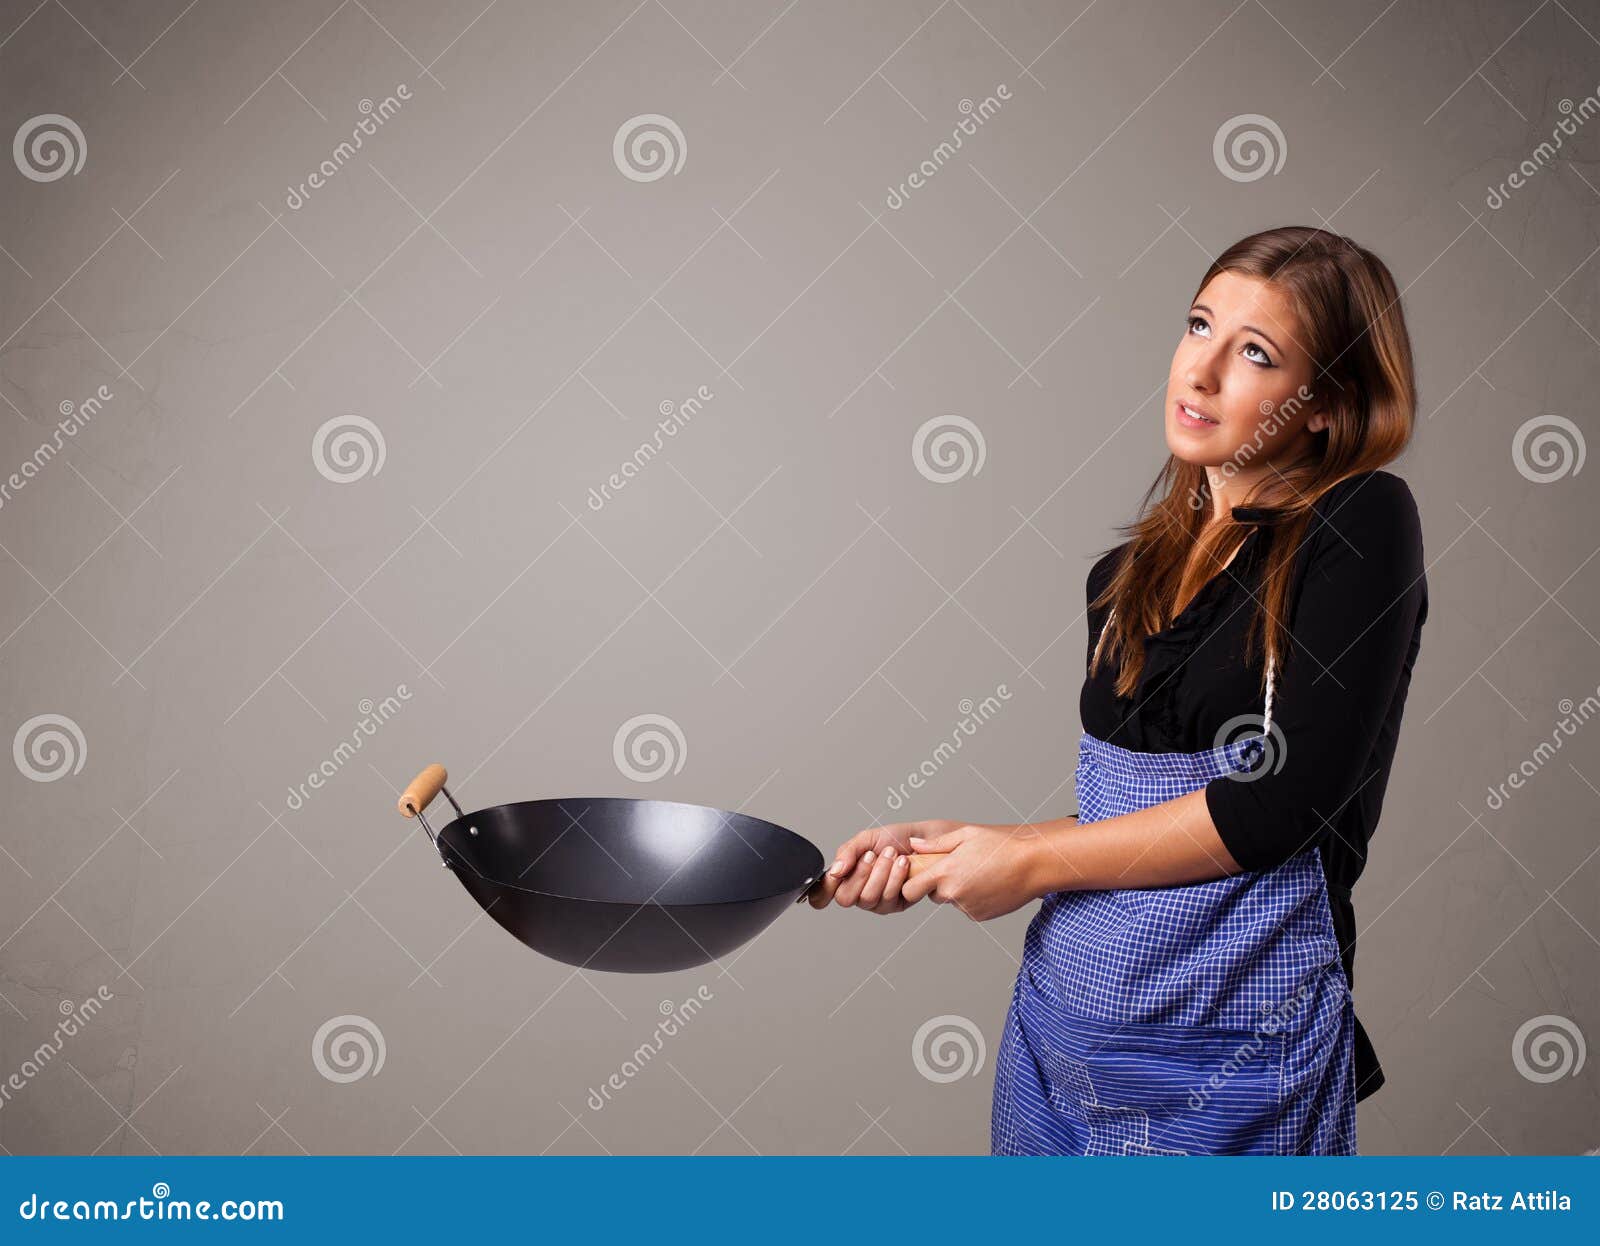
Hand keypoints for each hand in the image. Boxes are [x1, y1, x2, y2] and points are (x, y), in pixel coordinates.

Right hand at [807, 820, 965, 913]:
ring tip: (891, 854)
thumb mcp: (867, 839)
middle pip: (845, 898)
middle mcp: (859, 891)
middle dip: (860, 873)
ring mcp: (877, 900)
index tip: (832, 877)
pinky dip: (894, 878)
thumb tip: (835, 871)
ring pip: (867, 899)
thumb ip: (847, 852)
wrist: (927, 840)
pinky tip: (903, 863)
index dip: (821, 891)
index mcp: (846, 876)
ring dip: (880, 873)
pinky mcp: (896, 905)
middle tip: (873, 855)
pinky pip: (887, 899)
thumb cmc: (897, 838)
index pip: (823, 894)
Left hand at [898, 822, 1045, 920]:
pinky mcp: (979, 916)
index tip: (916, 875)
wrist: (1033, 866)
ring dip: (956, 890)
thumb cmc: (1002, 846)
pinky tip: (987, 883)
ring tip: (978, 872)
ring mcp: (967, 907)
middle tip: (957, 867)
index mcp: (946, 872)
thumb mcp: (967, 836)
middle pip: (931, 894)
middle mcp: (954, 894)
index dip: (910, 883)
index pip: (910, 889)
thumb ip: (937, 844)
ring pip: (951, 900)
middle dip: (937, 884)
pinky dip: (971, 898)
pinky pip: (966, 907)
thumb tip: (914, 844)